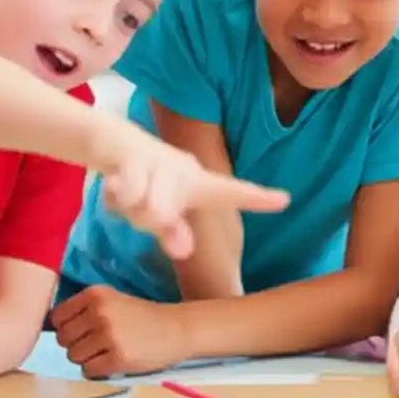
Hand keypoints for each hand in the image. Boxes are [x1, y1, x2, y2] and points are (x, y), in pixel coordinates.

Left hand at [50, 285, 190, 376]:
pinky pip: (88, 370)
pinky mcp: (118, 358)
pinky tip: (111, 362)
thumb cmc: (142, 316)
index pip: (58, 317)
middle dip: (75, 344)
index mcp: (96, 294)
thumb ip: (85, 309)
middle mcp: (99, 312)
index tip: (81, 331)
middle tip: (95, 344)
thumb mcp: (113, 300)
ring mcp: (109, 336)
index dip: (66, 327)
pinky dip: (96, 370)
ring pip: (73, 356)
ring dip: (85, 359)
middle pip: (63, 338)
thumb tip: (51, 327)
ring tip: (105, 352)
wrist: (177, 328)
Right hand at [105, 129, 288, 260]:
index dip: (256, 198)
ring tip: (132, 195)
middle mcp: (184, 170)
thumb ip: (173, 233)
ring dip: (131, 207)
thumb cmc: (151, 185)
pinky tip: (115, 184)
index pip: (231, 193)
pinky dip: (114, 196)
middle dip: (150, 219)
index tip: (285, 200)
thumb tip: (183, 252)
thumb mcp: (164, 213)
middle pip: (163, 214)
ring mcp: (157, 160)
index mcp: (199, 185)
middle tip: (149, 210)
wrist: (116, 145)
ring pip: (140, 204)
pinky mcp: (129, 155)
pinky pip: (120, 192)